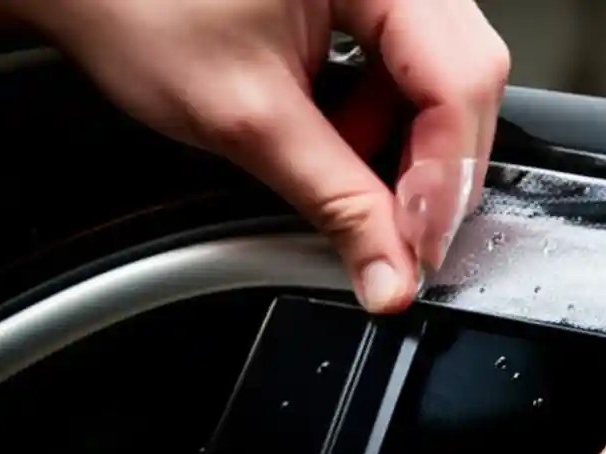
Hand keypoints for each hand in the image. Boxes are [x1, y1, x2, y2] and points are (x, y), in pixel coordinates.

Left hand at [8, 0, 509, 312]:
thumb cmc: (138, 7)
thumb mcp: (248, 120)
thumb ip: (334, 201)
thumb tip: (391, 274)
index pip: (459, 79)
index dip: (446, 177)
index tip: (416, 248)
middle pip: (467, 80)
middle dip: (432, 169)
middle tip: (395, 233)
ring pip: (443, 82)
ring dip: (405, 149)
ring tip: (337, 166)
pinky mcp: (370, 3)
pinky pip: (409, 72)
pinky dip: (381, 124)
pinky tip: (336, 138)